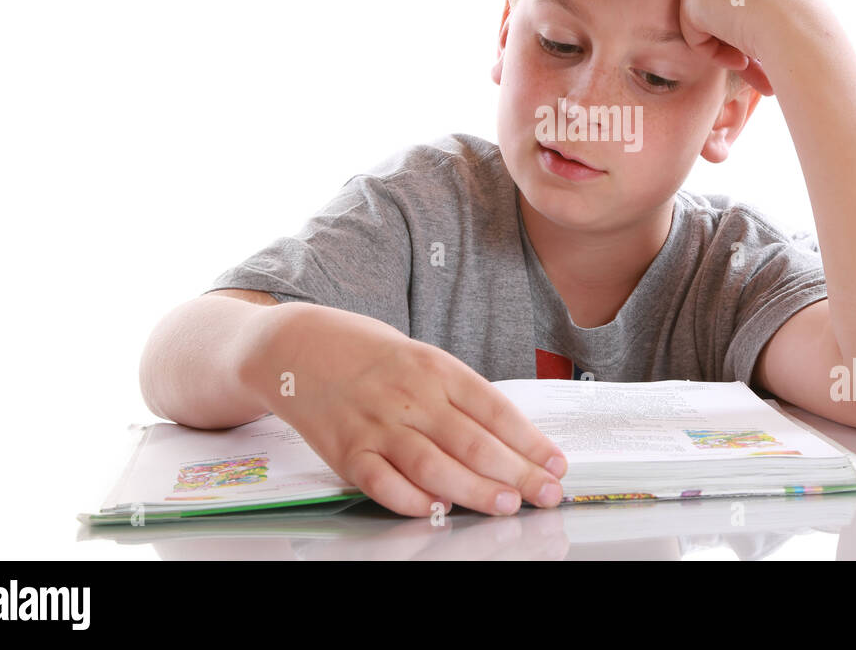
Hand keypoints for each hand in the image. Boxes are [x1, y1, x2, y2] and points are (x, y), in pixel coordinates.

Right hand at [241, 302, 566, 517]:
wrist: (298, 346)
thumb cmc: (370, 357)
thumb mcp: (422, 361)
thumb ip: (459, 399)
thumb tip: (509, 441)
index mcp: (436, 369)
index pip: (494, 410)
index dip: (530, 441)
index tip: (557, 464)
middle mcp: (410, 396)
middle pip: (472, 441)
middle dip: (517, 472)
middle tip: (547, 494)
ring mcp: (376, 424)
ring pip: (434, 464)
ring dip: (475, 489)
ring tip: (508, 505)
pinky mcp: (345, 450)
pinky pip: (383, 482)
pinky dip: (412, 499)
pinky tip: (438, 510)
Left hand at [677, 0, 829, 96]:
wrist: (798, 30)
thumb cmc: (804, 30)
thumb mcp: (789, 15)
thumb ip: (763, 15)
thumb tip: (747, 38)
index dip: (752, 27)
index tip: (767, 49)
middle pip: (723, 8)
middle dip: (736, 42)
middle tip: (753, 65)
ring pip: (709, 22)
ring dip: (727, 48)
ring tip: (750, 65)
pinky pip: (695, 35)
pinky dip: (714, 54)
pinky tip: (741, 59)